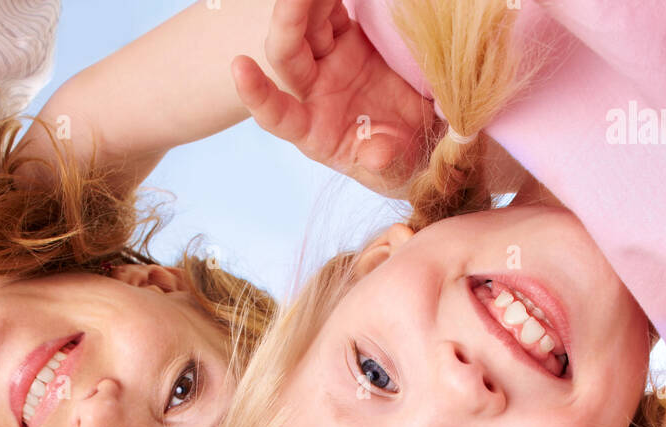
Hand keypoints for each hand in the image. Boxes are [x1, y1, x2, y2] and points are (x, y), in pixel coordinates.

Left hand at [232, 0, 435, 196]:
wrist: (426, 135)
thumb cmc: (402, 162)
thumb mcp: (396, 171)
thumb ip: (384, 163)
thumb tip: (376, 156)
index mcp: (314, 131)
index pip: (277, 115)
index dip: (258, 95)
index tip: (239, 66)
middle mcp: (313, 92)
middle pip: (286, 54)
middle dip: (287, 21)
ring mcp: (329, 63)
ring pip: (308, 25)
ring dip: (309, 1)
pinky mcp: (347, 40)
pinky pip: (332, 11)